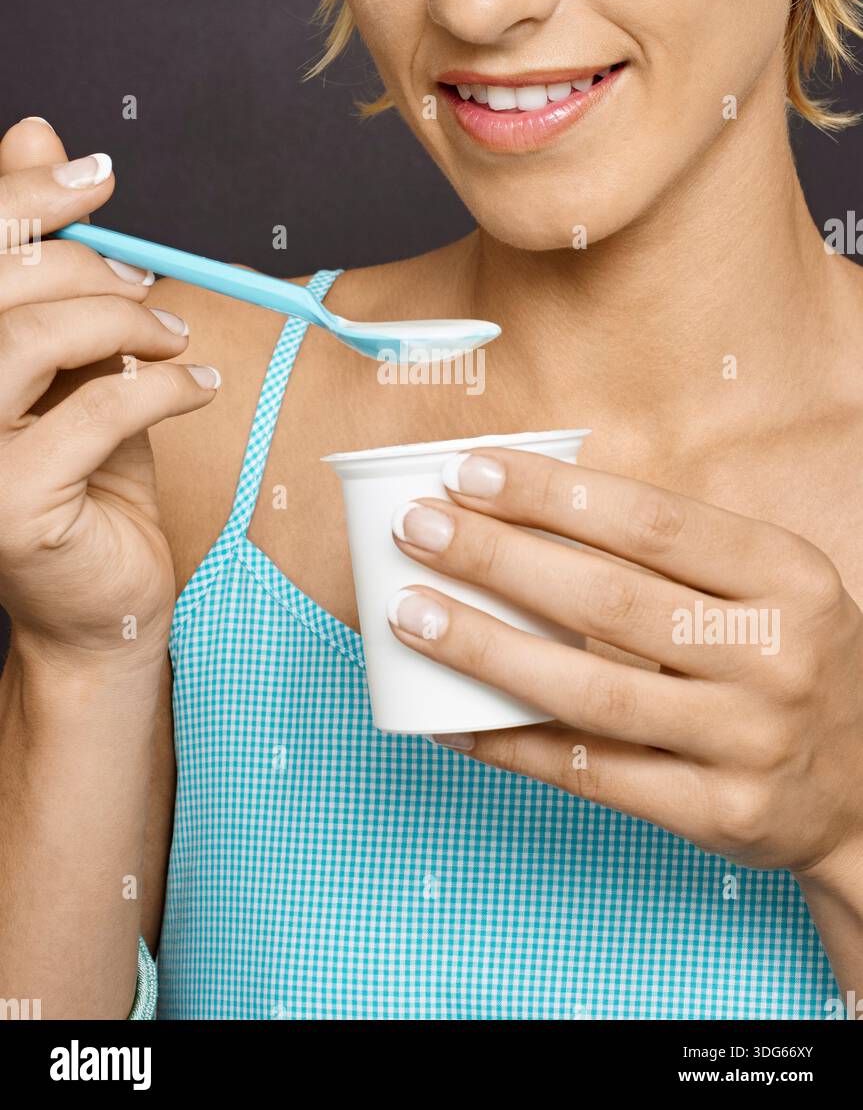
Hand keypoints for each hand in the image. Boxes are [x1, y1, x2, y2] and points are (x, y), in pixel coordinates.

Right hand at [0, 117, 220, 666]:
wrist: (102, 600)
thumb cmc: (84, 474)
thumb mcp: (73, 355)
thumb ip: (50, 261)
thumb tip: (37, 134)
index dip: (19, 194)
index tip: (96, 177)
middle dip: (84, 264)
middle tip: (150, 286)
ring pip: (30, 339)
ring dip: (122, 323)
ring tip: (175, 340)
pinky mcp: (7, 500)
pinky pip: (94, 410)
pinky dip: (162, 388)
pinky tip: (197, 390)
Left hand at [386, 447, 862, 878]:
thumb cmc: (791, 656)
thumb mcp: (771, 583)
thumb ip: (678, 549)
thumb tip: (535, 497)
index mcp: (786, 576)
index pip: (651, 522)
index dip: (551, 494)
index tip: (468, 472)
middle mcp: (775, 656)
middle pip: (608, 600)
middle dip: (496, 559)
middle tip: (416, 530)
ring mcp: (749, 742)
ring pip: (590, 692)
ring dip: (485, 650)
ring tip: (409, 615)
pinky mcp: (719, 814)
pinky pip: (593, 775)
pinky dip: (512, 745)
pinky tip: (450, 718)